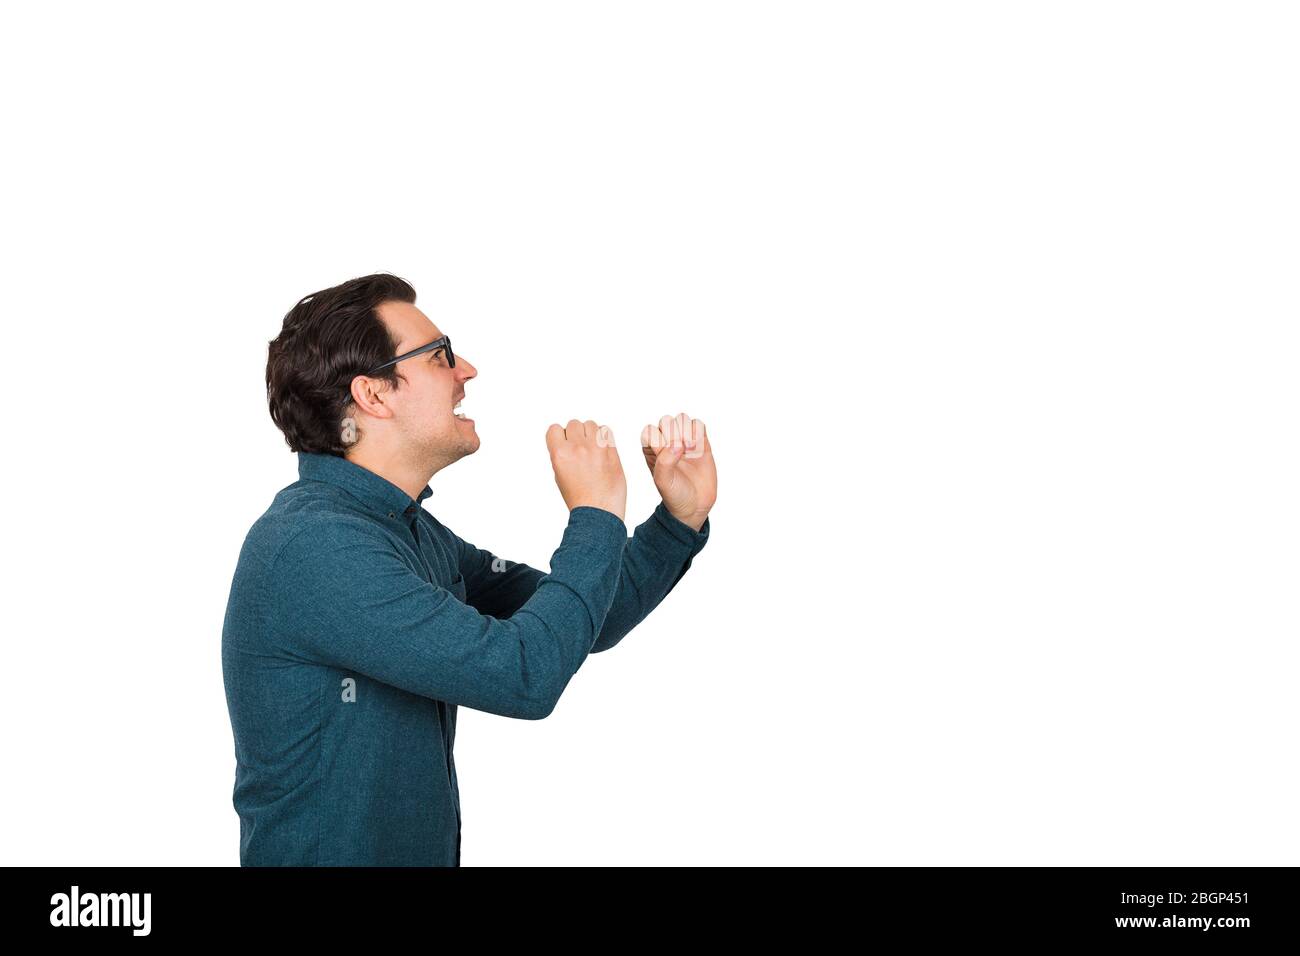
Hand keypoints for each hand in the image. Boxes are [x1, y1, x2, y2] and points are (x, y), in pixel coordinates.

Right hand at [546, 419, 626, 521]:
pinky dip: (604, 437)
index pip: (555, 428)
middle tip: (580, 450)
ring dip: (590, 433)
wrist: (599, 511)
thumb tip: (567, 440)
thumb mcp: (559, 475)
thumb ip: (561, 454)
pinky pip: (607, 431)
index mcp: (560, 454)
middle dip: (576, 434)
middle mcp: (577, 447)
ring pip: (591, 424)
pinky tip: (603, 450)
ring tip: (592, 449)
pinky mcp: (612, 451)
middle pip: (574, 424)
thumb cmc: (579, 498)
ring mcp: (596, 448)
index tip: (564, 445)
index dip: (560, 436)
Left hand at [640, 412, 716, 531]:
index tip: (666, 457)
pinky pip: (698, 424)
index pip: (650, 430)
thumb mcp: (663, 481)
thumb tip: (677, 444)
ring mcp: (683, 439)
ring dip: (687, 432)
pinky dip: (699, 433)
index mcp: (651, 448)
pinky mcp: (700, 440)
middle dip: (674, 434)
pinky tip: (699, 448)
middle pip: (667, 420)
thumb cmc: (674, 493)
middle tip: (681, 452)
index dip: (659, 440)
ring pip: (682, 418)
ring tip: (690, 449)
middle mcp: (666, 441)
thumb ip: (664, 461)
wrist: (695, 504)